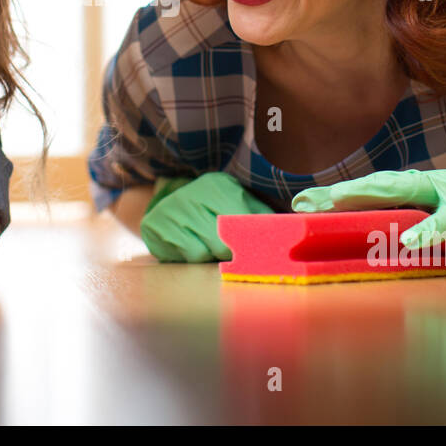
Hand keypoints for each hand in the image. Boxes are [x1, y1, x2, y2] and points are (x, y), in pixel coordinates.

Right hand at [139, 172, 272, 262]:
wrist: (168, 201)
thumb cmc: (212, 205)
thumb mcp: (237, 199)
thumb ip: (260, 213)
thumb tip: (291, 225)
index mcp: (216, 186)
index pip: (238, 220)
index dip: (250, 242)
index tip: (259, 254)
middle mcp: (191, 196)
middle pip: (220, 242)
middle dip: (230, 254)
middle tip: (234, 255)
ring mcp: (170, 211)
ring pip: (202, 252)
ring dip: (210, 257)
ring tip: (211, 248)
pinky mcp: (154, 228)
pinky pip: (185, 256)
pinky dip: (193, 258)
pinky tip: (193, 247)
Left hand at [291, 160, 445, 265]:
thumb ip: (414, 228)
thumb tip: (375, 242)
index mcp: (424, 189)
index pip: (372, 191)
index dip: (334, 196)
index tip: (298, 203)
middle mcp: (434, 184)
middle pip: (377, 187)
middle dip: (337, 194)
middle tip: (301, 202)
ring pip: (406, 194)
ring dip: (370, 198)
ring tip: (338, 202)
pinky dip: (428, 232)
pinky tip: (406, 242)